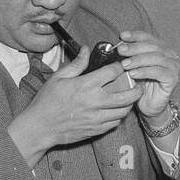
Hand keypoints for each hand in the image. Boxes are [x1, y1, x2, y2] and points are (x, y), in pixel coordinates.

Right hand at [9, 46, 141, 166]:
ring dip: (129, 103)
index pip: (113, 72)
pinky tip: (116, 111)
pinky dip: (119, 116)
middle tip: (139, 84)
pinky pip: (115, 123)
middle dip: (137, 88)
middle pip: (127, 95)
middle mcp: (95, 101)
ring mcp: (97, 117)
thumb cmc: (47, 101)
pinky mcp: (96, 130)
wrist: (40, 127)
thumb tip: (86, 49)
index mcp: (87, 85)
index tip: (122, 65)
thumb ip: (76, 64)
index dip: (120, 66)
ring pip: (124, 111)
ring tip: (130, 97)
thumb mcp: (59, 78)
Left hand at [116, 31, 179, 119]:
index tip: (122, 36)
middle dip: (134, 47)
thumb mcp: (133, 67)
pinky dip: (144, 71)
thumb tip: (118, 46)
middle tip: (121, 50)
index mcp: (161, 48)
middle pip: (152, 46)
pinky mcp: (173, 79)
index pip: (148, 37)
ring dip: (138, 60)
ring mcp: (173, 67)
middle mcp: (170, 55)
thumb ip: (129, 55)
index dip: (135, 35)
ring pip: (155, 58)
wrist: (149, 106)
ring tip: (125, 64)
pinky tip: (133, 74)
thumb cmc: (141, 85)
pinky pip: (158, 72)